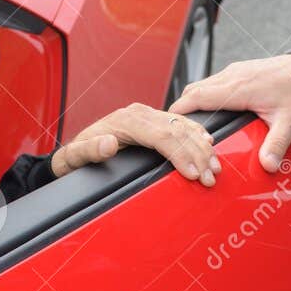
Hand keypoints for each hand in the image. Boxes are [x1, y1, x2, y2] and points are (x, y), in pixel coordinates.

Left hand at [51, 102, 221, 185]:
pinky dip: (197, 134)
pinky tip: (209, 144)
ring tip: (215, 167)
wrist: (76, 151)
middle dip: (197, 155)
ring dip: (202, 147)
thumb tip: (107, 144)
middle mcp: (139, 114)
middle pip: (177, 131)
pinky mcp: (155, 120)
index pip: (161, 135)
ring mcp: (149, 115)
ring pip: (183, 127)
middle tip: (209, 177)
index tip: (192, 173)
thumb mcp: (75, 157)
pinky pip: (181, 124)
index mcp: (125, 120)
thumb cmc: (77, 156)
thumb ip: (89, 150)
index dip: (179, 154)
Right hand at [169, 53, 290, 172]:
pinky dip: (205, 95)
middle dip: (181, 109)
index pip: (197, 97)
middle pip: (194, 90)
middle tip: (175, 130)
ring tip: (190, 123)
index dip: (178, 111)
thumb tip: (267, 166)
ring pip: (202, 84)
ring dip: (193, 101)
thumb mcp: (290, 122)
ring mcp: (236, 72)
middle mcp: (233, 76)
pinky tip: (211, 110)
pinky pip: (213, 82)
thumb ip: (276, 145)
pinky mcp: (241, 71)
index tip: (167, 125)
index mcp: (239, 88)